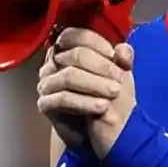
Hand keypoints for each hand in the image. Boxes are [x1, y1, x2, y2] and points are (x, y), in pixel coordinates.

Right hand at [36, 28, 137, 157]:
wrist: (98, 131)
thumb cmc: (107, 97)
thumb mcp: (120, 75)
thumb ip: (123, 58)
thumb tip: (122, 49)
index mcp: (66, 51)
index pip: (73, 35)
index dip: (95, 42)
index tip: (115, 56)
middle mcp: (52, 64)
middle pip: (73, 55)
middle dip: (100, 66)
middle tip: (119, 78)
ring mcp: (46, 84)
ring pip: (68, 76)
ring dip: (95, 84)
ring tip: (114, 92)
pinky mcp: (45, 104)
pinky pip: (62, 98)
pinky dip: (85, 102)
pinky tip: (102, 107)